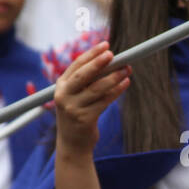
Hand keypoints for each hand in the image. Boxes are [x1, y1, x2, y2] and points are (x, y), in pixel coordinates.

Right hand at [53, 41, 129, 155]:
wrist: (72, 143)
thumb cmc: (78, 113)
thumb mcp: (77, 95)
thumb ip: (88, 80)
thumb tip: (112, 61)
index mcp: (61, 86)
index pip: (76, 65)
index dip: (91, 54)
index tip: (106, 45)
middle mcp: (64, 96)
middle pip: (83, 76)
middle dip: (98, 63)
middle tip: (113, 54)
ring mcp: (73, 109)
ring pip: (97, 89)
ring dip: (114, 77)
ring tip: (127, 68)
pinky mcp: (85, 119)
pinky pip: (104, 101)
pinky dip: (116, 91)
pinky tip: (125, 83)